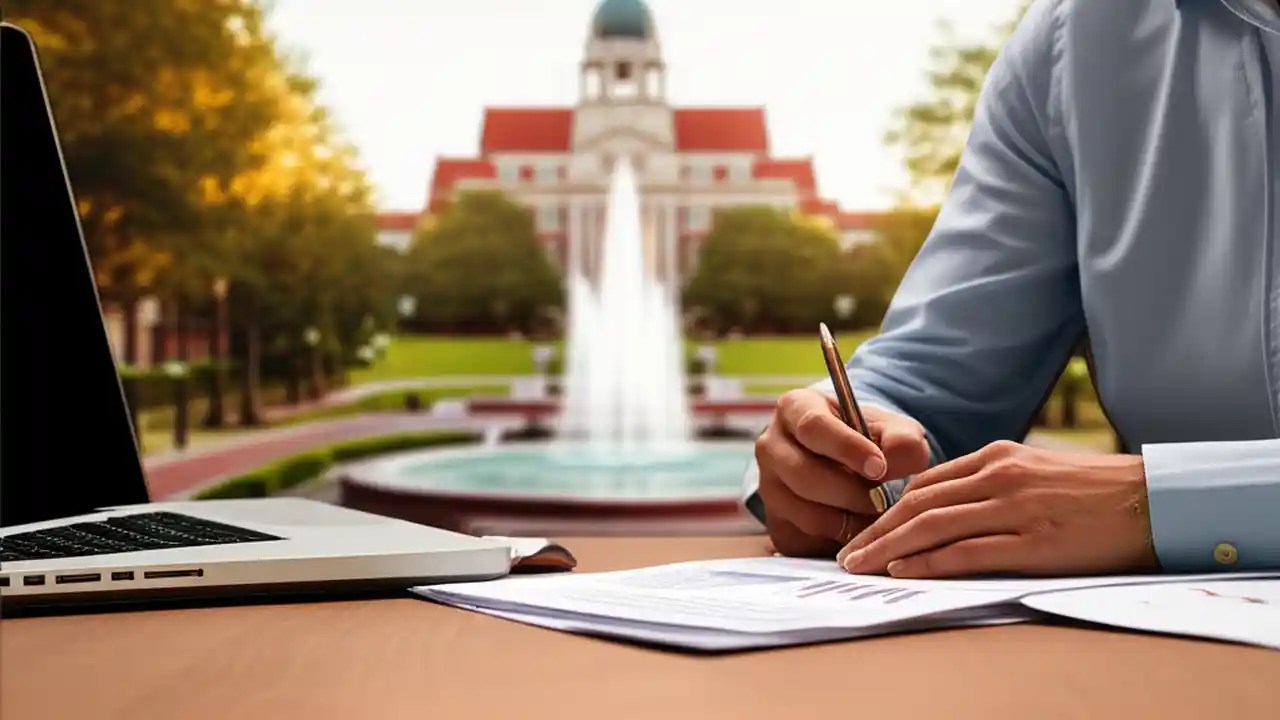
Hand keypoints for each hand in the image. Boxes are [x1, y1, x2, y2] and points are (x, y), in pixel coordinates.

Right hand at [755, 389, 931, 557]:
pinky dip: (839, 541)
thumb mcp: (892, 430)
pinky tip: (858, 529)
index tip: (878, 467)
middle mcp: (771, 445)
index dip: (847, 448)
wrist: (850, 467)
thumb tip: (891, 464)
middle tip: (882, 499)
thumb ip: (901, 440)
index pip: (813, 426)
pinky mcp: (776, 523)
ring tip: (874, 514)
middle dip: (850, 492)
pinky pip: (807, 540)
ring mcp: (768, 487)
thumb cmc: (869, 441)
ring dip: (848, 520)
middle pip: (804, 475)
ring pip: (805, 513)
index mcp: (795, 408)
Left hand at [837, 440, 1158, 577]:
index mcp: (997, 456)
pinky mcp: (1032, 541)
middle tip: (847, 553)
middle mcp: (998, 476)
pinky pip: (966, 551)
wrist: (1152, 501)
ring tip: (860, 565)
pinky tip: (903, 570)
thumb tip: (951, 506)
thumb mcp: (1036, 471)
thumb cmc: (1094, 491)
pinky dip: (928, 560)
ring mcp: (1013, 508)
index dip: (888, 508)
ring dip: (888, 546)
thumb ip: (993, 483)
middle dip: (875, 529)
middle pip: (918, 504)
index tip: (865, 529)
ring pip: (932, 525)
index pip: (926, 483)